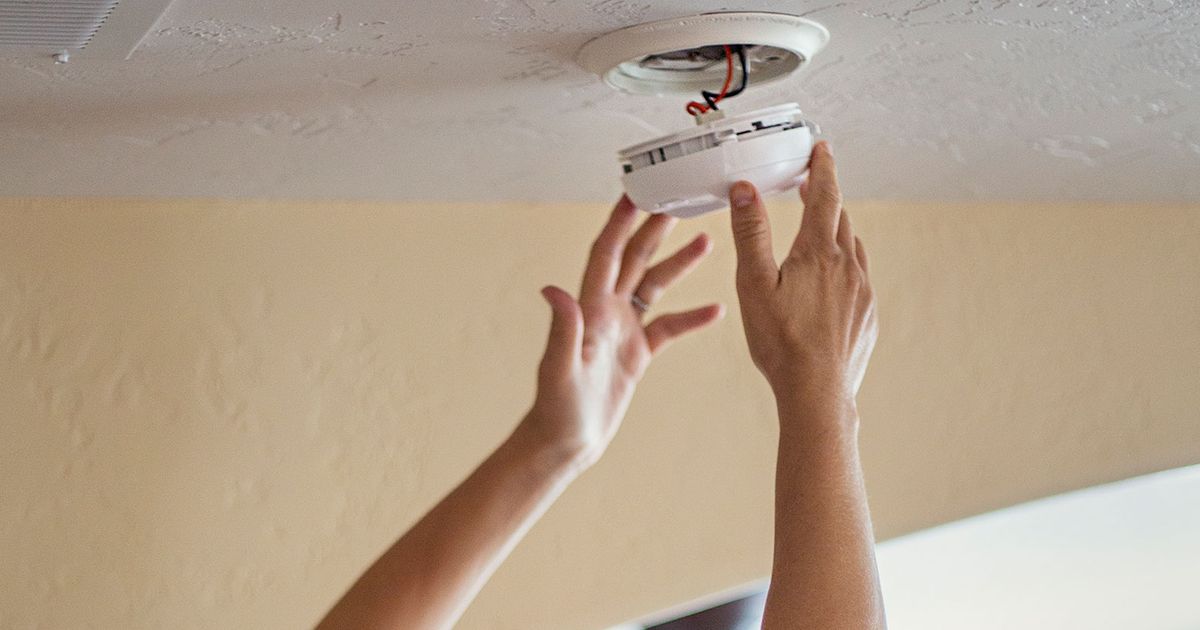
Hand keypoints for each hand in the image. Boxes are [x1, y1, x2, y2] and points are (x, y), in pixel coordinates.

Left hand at [521, 197, 723, 468]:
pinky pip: (668, 326)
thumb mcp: (560, 368)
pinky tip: (715, 308)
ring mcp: (622, 330)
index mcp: (589, 309)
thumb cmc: (557, 409)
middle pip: (634, 260)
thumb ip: (563, 329)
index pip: (606, 255)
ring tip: (706, 241)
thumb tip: (553, 290)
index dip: (620, 224)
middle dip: (654, 229)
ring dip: (678, 264)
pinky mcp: (637, 352)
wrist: (566, 441)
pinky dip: (691, 317)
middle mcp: (605, 312)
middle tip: (677, 202)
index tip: (635, 194)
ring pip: (654, 286)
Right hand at [727, 142, 877, 414]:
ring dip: (836, 233)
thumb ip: (751, 234)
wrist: (818, 393)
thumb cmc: (781, 342)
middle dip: (825, 199)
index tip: (822, 149)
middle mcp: (848, 267)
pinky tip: (830, 285)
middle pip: (839, 219)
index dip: (822, 168)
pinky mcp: (868, 317)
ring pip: (852, 249)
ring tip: (819, 234)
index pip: (825, 195)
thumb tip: (745, 190)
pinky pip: (859, 280)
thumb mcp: (754, 284)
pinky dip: (845, 268)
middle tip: (810, 187)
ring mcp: (863, 292)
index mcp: (818, 253)